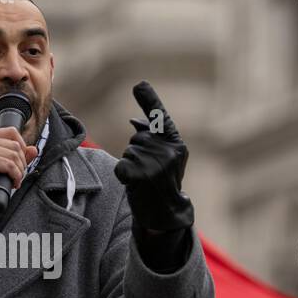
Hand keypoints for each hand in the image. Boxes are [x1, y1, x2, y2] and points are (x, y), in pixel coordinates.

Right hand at [0, 127, 37, 226]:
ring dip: (19, 171)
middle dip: (22, 163)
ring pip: (15, 155)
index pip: (12, 132)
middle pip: (16, 145)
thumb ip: (15, 156)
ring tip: (14, 181)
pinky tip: (13, 184)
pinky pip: (10, 165)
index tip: (19, 163)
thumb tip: (34, 149)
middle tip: (16, 176)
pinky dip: (16, 176)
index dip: (22, 147)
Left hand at [113, 81, 193, 232]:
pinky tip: (135, 185)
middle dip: (138, 152)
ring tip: (144, 180)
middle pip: (137, 138)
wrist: (166, 214)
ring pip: (128, 151)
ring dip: (131, 165)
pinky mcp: (141, 176)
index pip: (160, 118)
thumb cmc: (162, 182)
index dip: (149, 99)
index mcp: (176, 144)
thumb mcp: (164, 159)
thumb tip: (134, 121)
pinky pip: (121, 165)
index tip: (139, 84)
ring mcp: (155, 164)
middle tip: (149, 172)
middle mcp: (169, 151)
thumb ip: (152, 138)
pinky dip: (123, 175)